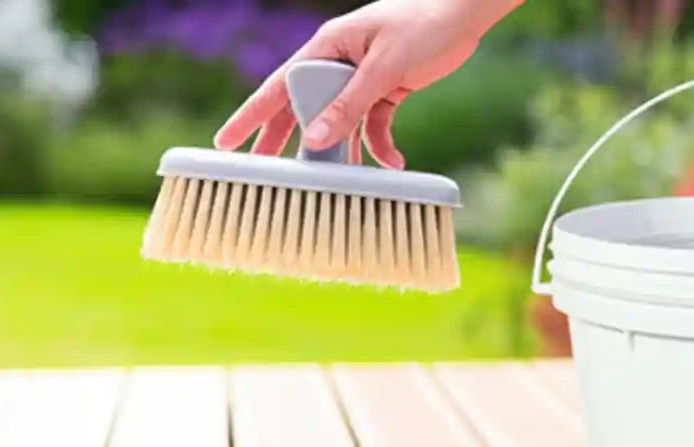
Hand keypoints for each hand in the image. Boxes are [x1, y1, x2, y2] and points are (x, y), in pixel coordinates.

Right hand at [213, 0, 520, 168]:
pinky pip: (373, 123)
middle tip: (266, 177)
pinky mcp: (386, 89)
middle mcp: (339, 61)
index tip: (227, 143)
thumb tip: (315, 140)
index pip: (279, 85)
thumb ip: (349, 105)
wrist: (467, 13)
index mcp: (327, 46)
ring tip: (332, 184)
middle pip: (303, 108)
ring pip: (339, 121)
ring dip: (341, 151)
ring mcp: (361, 77)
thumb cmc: (424, 26)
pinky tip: (393, 162)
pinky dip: (380, 144)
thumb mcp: (384, 68)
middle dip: (288, 143)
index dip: (251, 117)